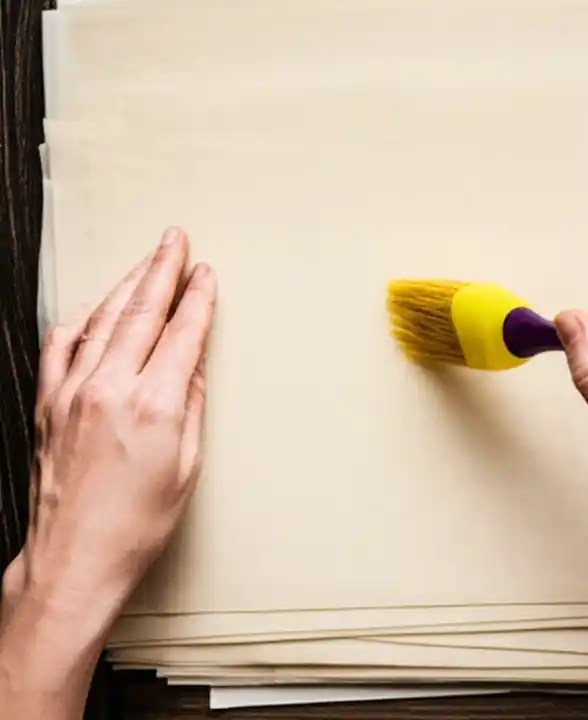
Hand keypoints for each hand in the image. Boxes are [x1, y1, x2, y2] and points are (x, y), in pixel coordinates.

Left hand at [0, 228, 215, 718]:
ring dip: (126, 285)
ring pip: (102, 319)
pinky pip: (61, 344)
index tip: (206, 274)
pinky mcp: (48, 405)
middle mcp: (109, 389)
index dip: (197, 299)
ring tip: (145, 262)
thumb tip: (192, 369)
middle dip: (162, 271)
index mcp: (153, 405)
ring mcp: (72, 393)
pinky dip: (80, 318)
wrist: (74, 558)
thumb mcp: (187, 467)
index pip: (182, 333)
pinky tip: (94, 307)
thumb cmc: (136, 526)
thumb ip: (191, 407)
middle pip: (141, 312)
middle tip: (175, 241)